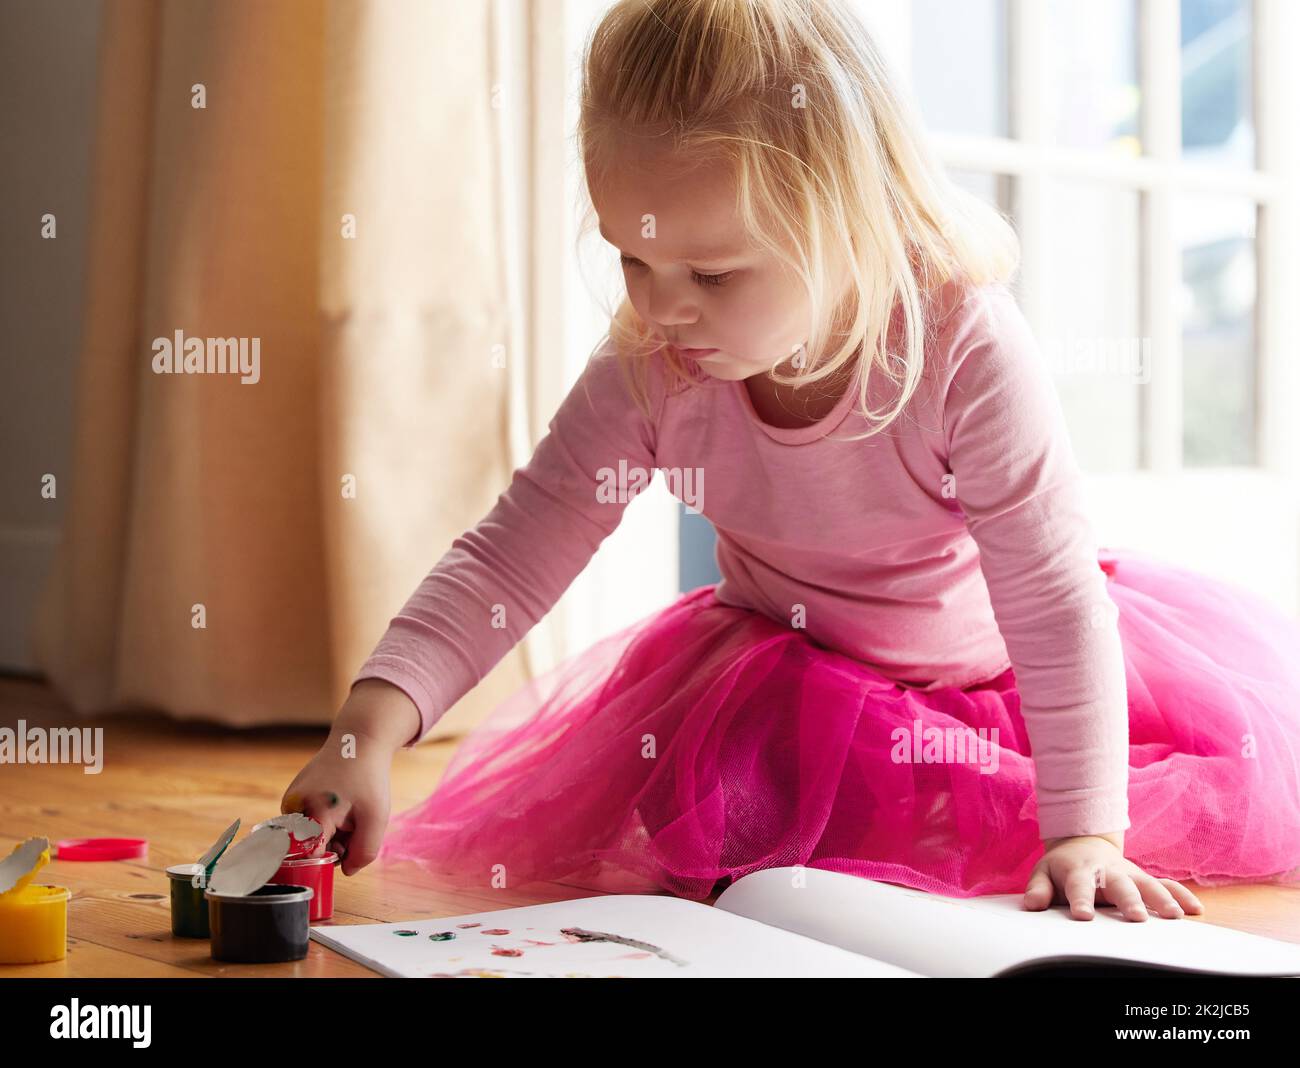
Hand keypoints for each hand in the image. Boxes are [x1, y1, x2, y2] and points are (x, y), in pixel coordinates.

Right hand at [280, 680, 418, 875]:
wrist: (358, 740)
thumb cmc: (368, 779)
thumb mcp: (377, 818)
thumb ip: (363, 852)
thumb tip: (345, 871)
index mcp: (313, 814)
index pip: (307, 857)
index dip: (326, 861)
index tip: (340, 853)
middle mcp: (293, 808)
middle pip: (309, 847)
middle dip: (333, 845)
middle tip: (353, 825)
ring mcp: (290, 801)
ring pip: (307, 835)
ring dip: (329, 832)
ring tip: (347, 811)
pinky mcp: (292, 795)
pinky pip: (305, 821)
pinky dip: (322, 820)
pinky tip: (338, 804)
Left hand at [1022, 831, 1204, 921]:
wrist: (1084, 843)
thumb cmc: (1063, 866)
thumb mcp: (1044, 872)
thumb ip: (1038, 889)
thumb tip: (1032, 904)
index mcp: (1080, 871)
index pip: (1079, 887)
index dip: (1080, 900)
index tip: (1083, 916)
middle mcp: (1108, 872)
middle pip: (1120, 886)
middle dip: (1128, 901)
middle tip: (1136, 918)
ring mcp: (1130, 874)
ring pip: (1148, 885)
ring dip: (1162, 899)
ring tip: (1175, 917)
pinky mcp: (1144, 879)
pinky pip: (1167, 885)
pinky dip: (1181, 895)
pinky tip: (1195, 910)